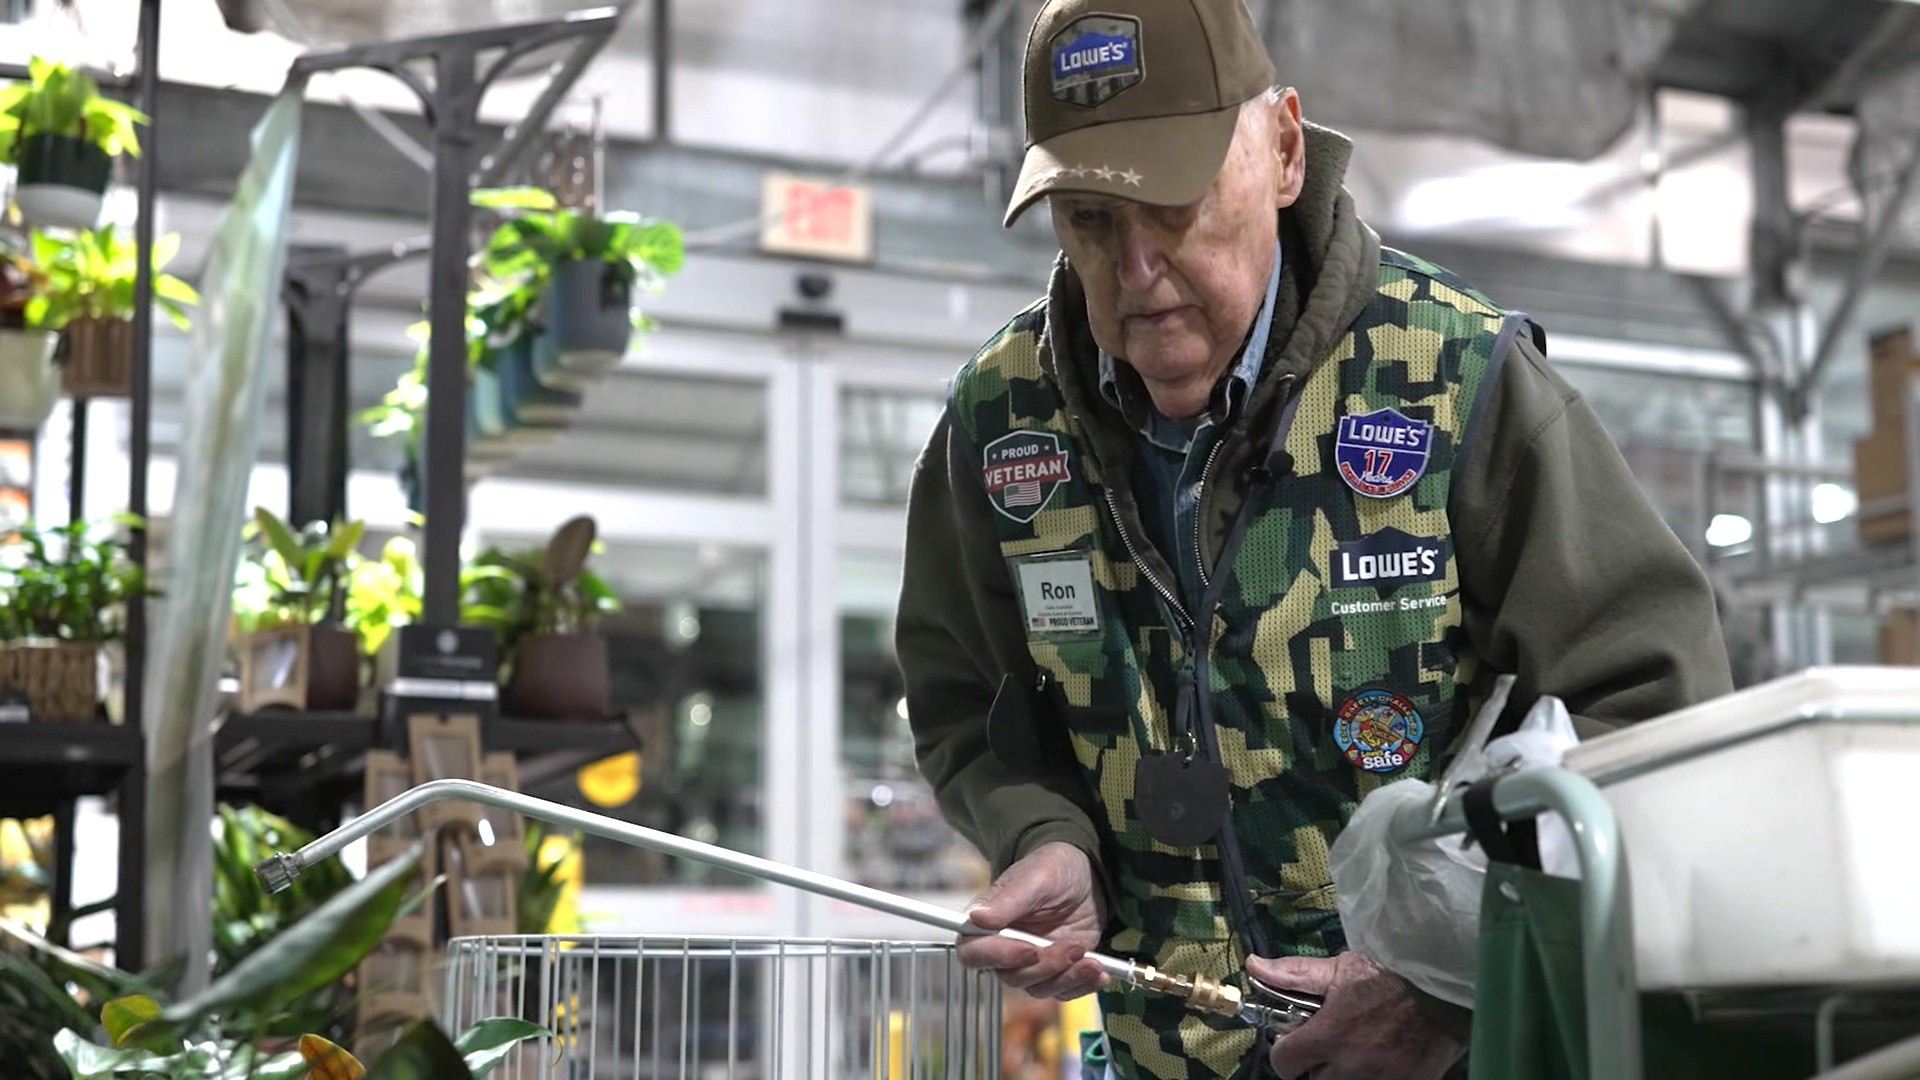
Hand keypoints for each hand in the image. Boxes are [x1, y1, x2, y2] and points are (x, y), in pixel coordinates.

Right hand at [957, 841, 1108, 999]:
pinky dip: (1083, 985)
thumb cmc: (1054, 867)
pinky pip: (1063, 990)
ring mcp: (1032, 961)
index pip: (973, 952)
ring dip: (1067, 978)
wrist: (1088, 874)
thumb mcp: (1035, 877)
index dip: (996, 957)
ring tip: (1091, 960)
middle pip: (1011, 976)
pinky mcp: (1057, 970)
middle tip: (1074, 947)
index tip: (1029, 950)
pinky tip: (1100, 972)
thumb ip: (1008, 900)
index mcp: (988, 921)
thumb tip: (977, 917)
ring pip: (1039, 988)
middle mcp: (1004, 947)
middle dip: (1046, 966)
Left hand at [1249, 952, 1467, 1079]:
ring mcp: (1381, 1079)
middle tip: (1326, 1050)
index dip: (1285, 1052)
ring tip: (1353, 1055)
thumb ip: (1294, 974)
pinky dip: (1373, 1078)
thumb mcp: (1341, 969)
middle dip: (1314, 1068)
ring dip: (1341, 1075)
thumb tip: (1254, 966)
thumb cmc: (1392, 976)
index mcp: (1330, 1034)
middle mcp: (1351, 1064)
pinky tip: (1379, 1062)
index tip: (1294, 1043)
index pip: (1284, 1063)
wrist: (1446, 988)